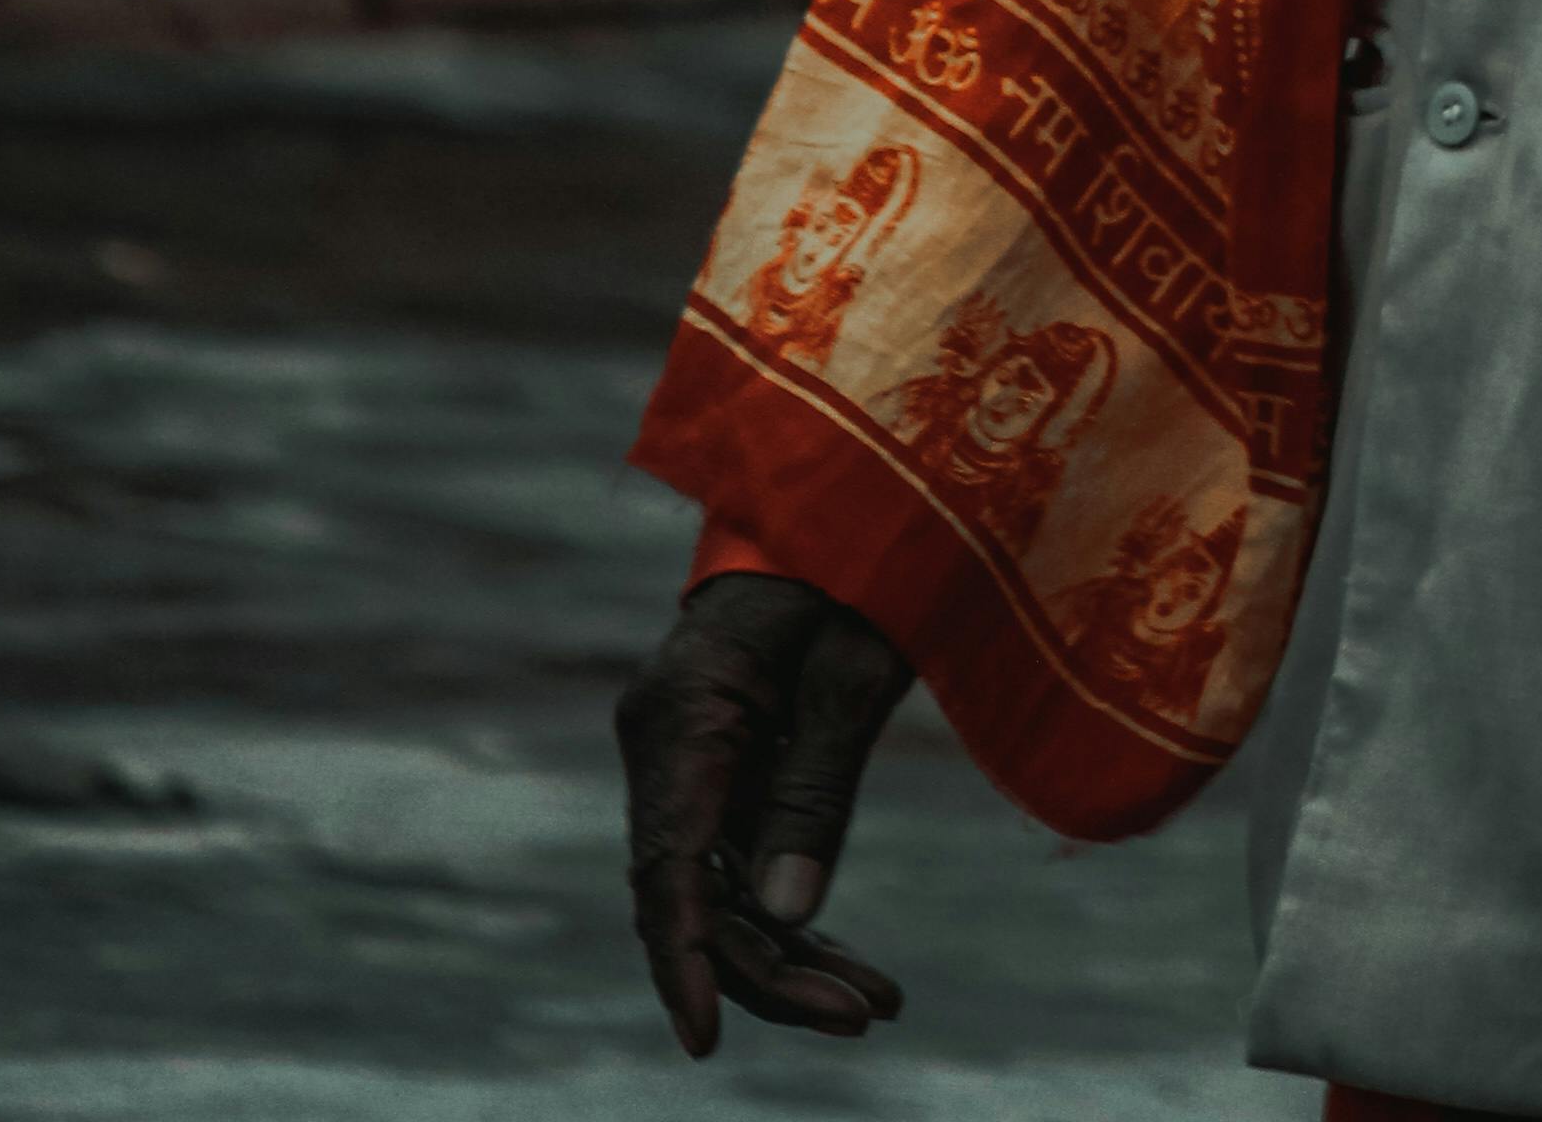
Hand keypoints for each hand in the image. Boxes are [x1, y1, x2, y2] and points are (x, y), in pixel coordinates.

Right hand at [616, 567, 915, 1056]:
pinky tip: (852, 967)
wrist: (841, 498)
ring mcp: (687, 758)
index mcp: (683, 711)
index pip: (667, 866)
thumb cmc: (855, 563)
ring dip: (789, 955)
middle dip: (771, 969)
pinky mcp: (721, 770)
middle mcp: (665, 742)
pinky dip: (793, 915)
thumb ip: (818, 788)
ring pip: (719, 891)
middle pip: (696, 895)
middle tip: (865, 1015)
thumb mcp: (855, 669)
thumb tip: (788, 913)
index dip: (683, 961)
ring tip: (876, 1004)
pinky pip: (742, 862)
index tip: (703, 1043)